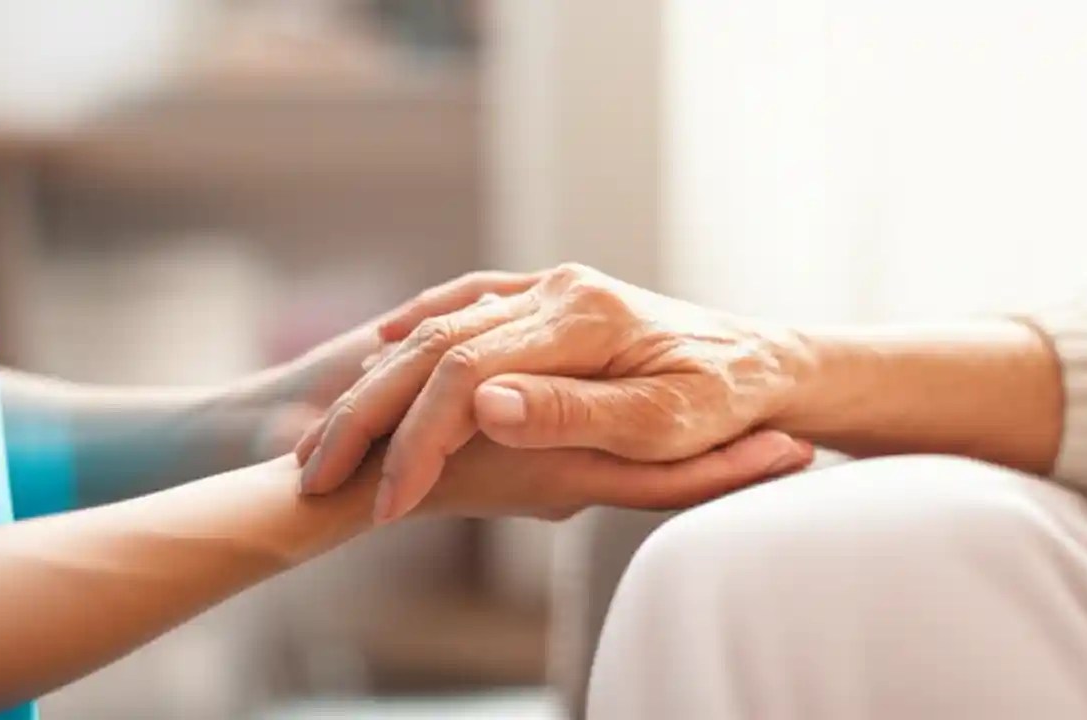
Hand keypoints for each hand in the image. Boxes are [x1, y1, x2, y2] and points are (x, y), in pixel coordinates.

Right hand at [296, 263, 811, 521]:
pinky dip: (420, 327)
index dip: (418, 438)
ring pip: (441, 323)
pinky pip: (467, 301)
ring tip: (326, 435)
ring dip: (379, 379)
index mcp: (582, 319)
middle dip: (368, 414)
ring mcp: (552, 287)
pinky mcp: (551, 294)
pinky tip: (388, 344)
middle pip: (435, 345)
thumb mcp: (663, 421)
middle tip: (315, 475)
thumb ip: (572, 411)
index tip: (386, 501)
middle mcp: (559, 291)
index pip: (468, 373)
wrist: (772, 361)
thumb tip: (483, 399)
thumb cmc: (728, 401)